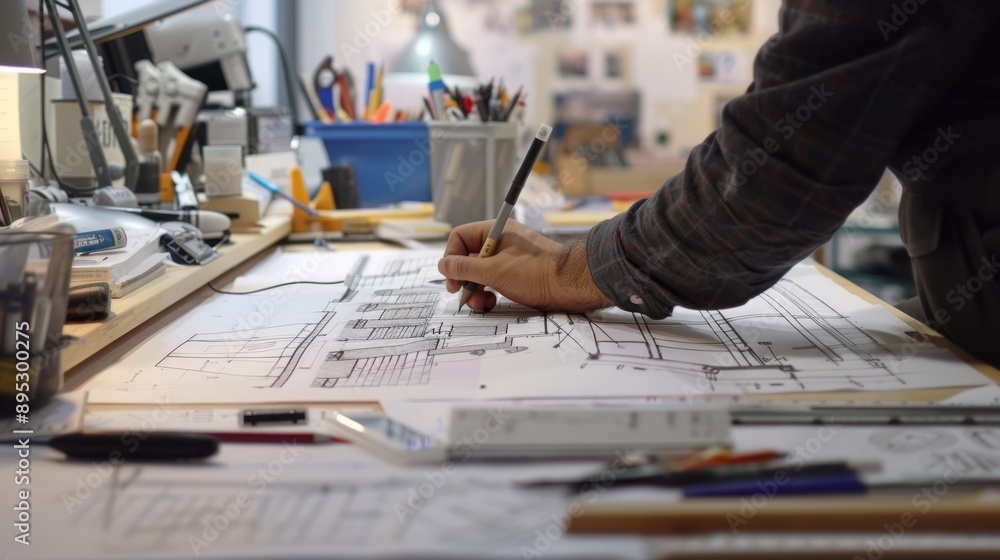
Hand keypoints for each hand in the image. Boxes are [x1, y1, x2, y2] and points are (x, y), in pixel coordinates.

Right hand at [438, 220, 611, 311]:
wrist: (571, 286)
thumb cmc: (537, 274)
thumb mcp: (493, 271)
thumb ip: (464, 268)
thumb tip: (443, 266)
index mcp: (496, 231)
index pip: (460, 238)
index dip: (451, 258)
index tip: (452, 280)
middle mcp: (501, 243)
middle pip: (468, 258)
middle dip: (464, 279)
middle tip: (463, 297)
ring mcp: (509, 260)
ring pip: (480, 273)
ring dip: (475, 290)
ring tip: (482, 304)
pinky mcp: (516, 276)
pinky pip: (493, 283)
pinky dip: (489, 294)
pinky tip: (493, 303)